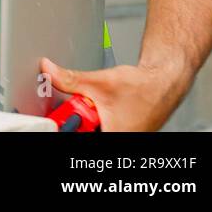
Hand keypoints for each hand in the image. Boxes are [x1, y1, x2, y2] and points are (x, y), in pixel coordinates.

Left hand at [40, 56, 187, 130]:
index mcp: (115, 136)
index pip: (80, 135)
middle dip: (79, 121)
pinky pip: (102, 129)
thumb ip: (70, 79)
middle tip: (83, 108)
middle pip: (86, 133)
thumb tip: (48, 71)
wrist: (162, 82)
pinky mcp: (123, 132)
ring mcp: (123, 136)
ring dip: (88, 119)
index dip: (68, 127)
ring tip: (98, 107)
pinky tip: (102, 109)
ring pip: (94, 131)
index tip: (60, 118)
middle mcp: (120, 140)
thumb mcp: (99, 81)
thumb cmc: (142, 87)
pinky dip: (97, 119)